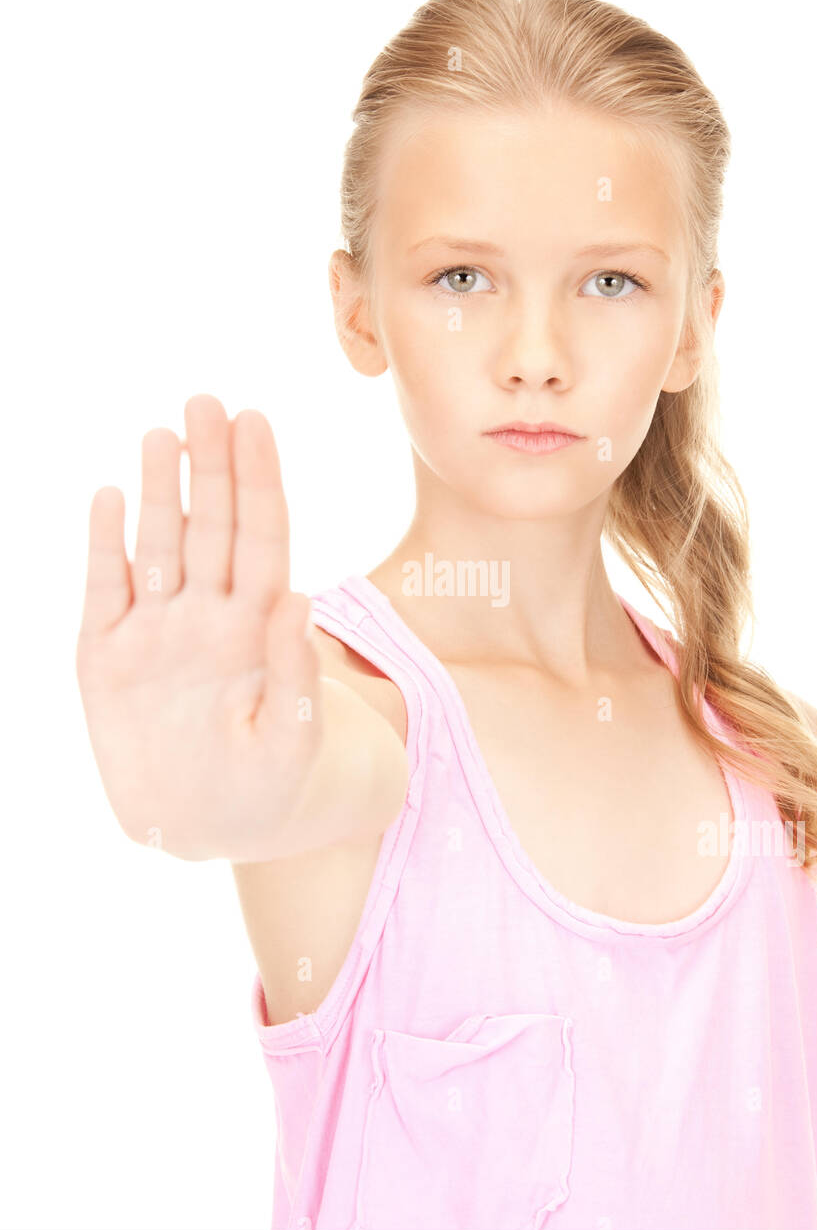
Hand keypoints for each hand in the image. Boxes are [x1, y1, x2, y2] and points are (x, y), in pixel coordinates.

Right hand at [76, 394, 322, 861]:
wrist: (206, 828)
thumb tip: (299, 598)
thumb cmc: (268, 788)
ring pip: (159, 545)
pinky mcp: (107, 658)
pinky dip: (103, 546)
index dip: (259, 481)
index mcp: (257, 630)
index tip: (256, 424)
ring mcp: (156, 632)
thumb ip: (294, 674)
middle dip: (210, 465)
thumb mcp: (292, 741)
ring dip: (158, 492)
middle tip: (206, 401)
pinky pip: (104, 590)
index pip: (262, 539)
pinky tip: (106, 497)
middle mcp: (207, 618)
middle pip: (211, 526)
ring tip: (162, 434)